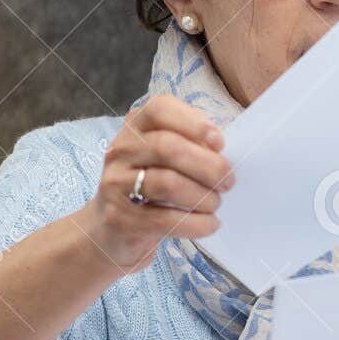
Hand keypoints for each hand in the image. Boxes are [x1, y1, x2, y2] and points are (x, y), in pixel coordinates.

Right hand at [76, 95, 233, 277]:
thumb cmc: (149, 187)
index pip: (160, 109)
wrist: (109, 230)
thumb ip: (189, 146)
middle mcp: (120, 151)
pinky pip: (166, 219)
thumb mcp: (163, 159)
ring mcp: (115, 184)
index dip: (194, 122)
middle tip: (228, 182)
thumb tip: (222, 153)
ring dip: (204, 196)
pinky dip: (197, 223)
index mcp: (135, 127)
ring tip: (216, 203)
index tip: (219, 142)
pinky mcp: (119, 218)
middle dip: (209, 166)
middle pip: (169, 148)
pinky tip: (210, 224)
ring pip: (168, 184)